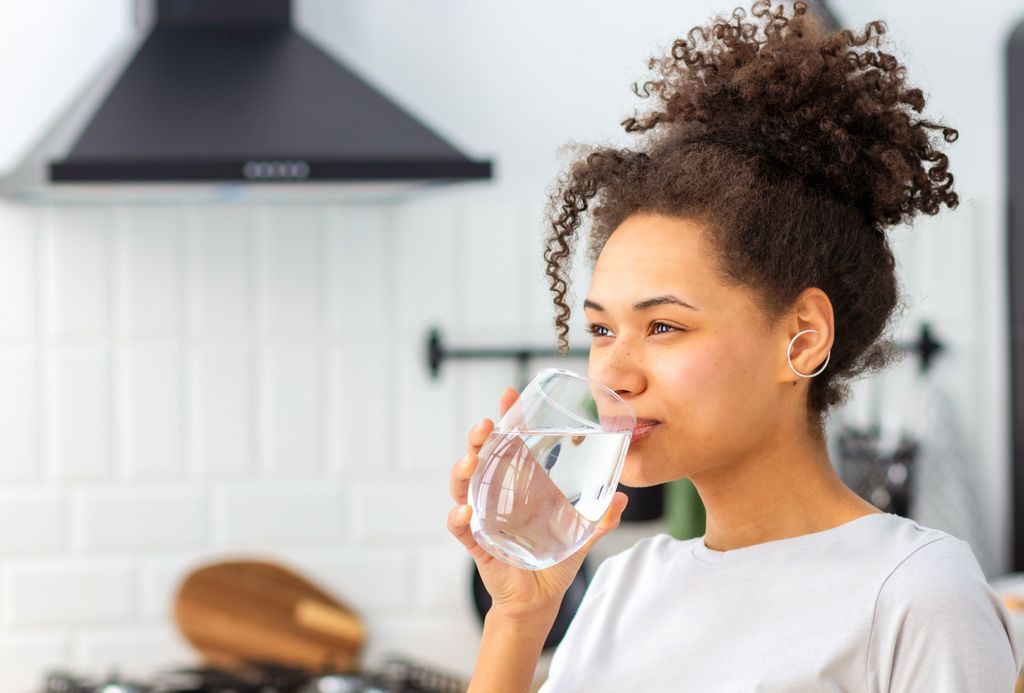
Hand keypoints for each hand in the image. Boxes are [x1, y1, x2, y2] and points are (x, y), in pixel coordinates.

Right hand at [447, 386, 628, 620]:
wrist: (539, 601)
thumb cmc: (554, 560)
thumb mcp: (580, 534)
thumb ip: (600, 517)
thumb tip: (623, 497)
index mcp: (519, 486)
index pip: (508, 444)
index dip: (506, 418)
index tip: (509, 394)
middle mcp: (496, 496)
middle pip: (480, 458)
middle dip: (478, 439)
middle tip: (486, 424)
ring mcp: (483, 518)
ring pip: (464, 488)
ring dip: (463, 471)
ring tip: (470, 461)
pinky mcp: (478, 544)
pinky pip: (461, 528)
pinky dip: (459, 519)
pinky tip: (464, 512)